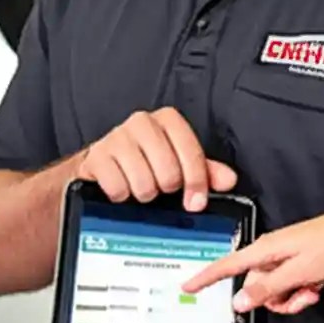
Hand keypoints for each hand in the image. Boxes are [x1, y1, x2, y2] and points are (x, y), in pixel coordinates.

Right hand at [78, 107, 236, 211]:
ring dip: (143, 195)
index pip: (191, 153)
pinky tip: (121, 189)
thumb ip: (206, 171)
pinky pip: (118, 189)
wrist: (103, 166)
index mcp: (168, 120)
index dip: (196, 182)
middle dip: (165, 189)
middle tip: (160, 189)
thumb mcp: (180, 164)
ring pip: (144, 183)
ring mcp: (116, 137)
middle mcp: (142, 122)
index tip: (195, 202)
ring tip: (140, 188)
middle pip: (168, 172)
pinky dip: (121, 197)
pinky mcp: (95, 156)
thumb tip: (228, 180)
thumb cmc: (147, 163)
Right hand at [183, 210, 323, 313]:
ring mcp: (287, 256)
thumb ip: (267, 288)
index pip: (229, 264)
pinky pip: (289, 285)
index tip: (188, 287)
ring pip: (274, 289)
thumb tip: (240, 300)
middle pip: (256, 285)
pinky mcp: (300, 261)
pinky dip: (301, 291)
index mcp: (267, 248)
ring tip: (312, 290)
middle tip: (299, 298)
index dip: (207, 276)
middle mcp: (273, 250)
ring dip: (292, 297)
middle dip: (275, 299)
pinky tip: (317, 286)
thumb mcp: (299, 273)